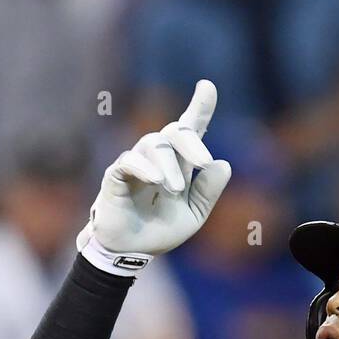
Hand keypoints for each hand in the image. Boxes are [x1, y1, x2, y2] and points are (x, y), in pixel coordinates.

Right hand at [76, 79, 231, 269]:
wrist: (131, 252)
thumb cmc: (159, 230)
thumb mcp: (193, 214)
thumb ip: (208, 192)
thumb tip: (224, 164)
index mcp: (178, 164)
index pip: (189, 130)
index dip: (199, 108)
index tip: (207, 87)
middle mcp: (158, 158)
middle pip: (175, 131)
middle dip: (192, 142)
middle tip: (203, 163)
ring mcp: (136, 164)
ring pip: (154, 145)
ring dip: (170, 166)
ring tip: (174, 190)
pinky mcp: (115, 176)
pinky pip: (129, 161)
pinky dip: (144, 167)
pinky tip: (155, 180)